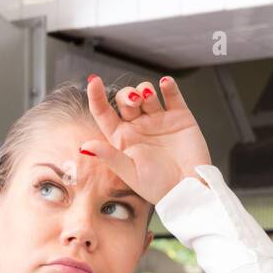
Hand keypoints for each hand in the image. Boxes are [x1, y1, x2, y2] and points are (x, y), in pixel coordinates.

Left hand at [82, 75, 212, 204]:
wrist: (187, 189)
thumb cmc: (158, 186)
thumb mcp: (129, 172)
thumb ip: (108, 156)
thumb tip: (84, 146)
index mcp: (122, 139)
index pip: (104, 113)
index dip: (97, 97)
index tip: (94, 82)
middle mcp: (139, 127)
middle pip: (126, 99)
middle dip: (127, 94)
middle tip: (135, 101)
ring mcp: (159, 120)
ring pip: (147, 93)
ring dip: (145, 89)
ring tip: (149, 96)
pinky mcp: (179, 117)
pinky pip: (172, 95)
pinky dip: (168, 85)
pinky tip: (165, 84)